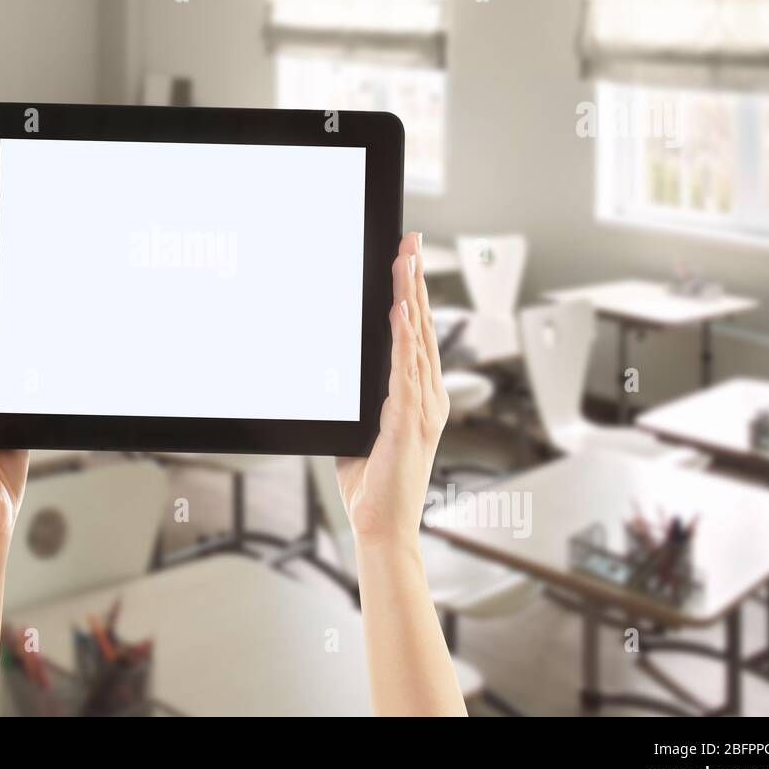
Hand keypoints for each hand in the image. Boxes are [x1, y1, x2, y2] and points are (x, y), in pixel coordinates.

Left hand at [334, 231, 449, 547]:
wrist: (382, 526)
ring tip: (405, 261)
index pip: (416, 334)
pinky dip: (402, 338)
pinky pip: (404, 370)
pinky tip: (399, 311)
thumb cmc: (372, 486)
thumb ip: (359, 401)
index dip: (414, 294)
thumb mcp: (362, 430)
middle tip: (411, 242)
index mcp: (421, 398)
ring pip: (416, 339)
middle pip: (422, 326)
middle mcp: (428, 397)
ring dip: (410, 297)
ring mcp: (422, 408)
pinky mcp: (408, 421)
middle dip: (415, 280)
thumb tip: (339, 377)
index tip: (407, 260)